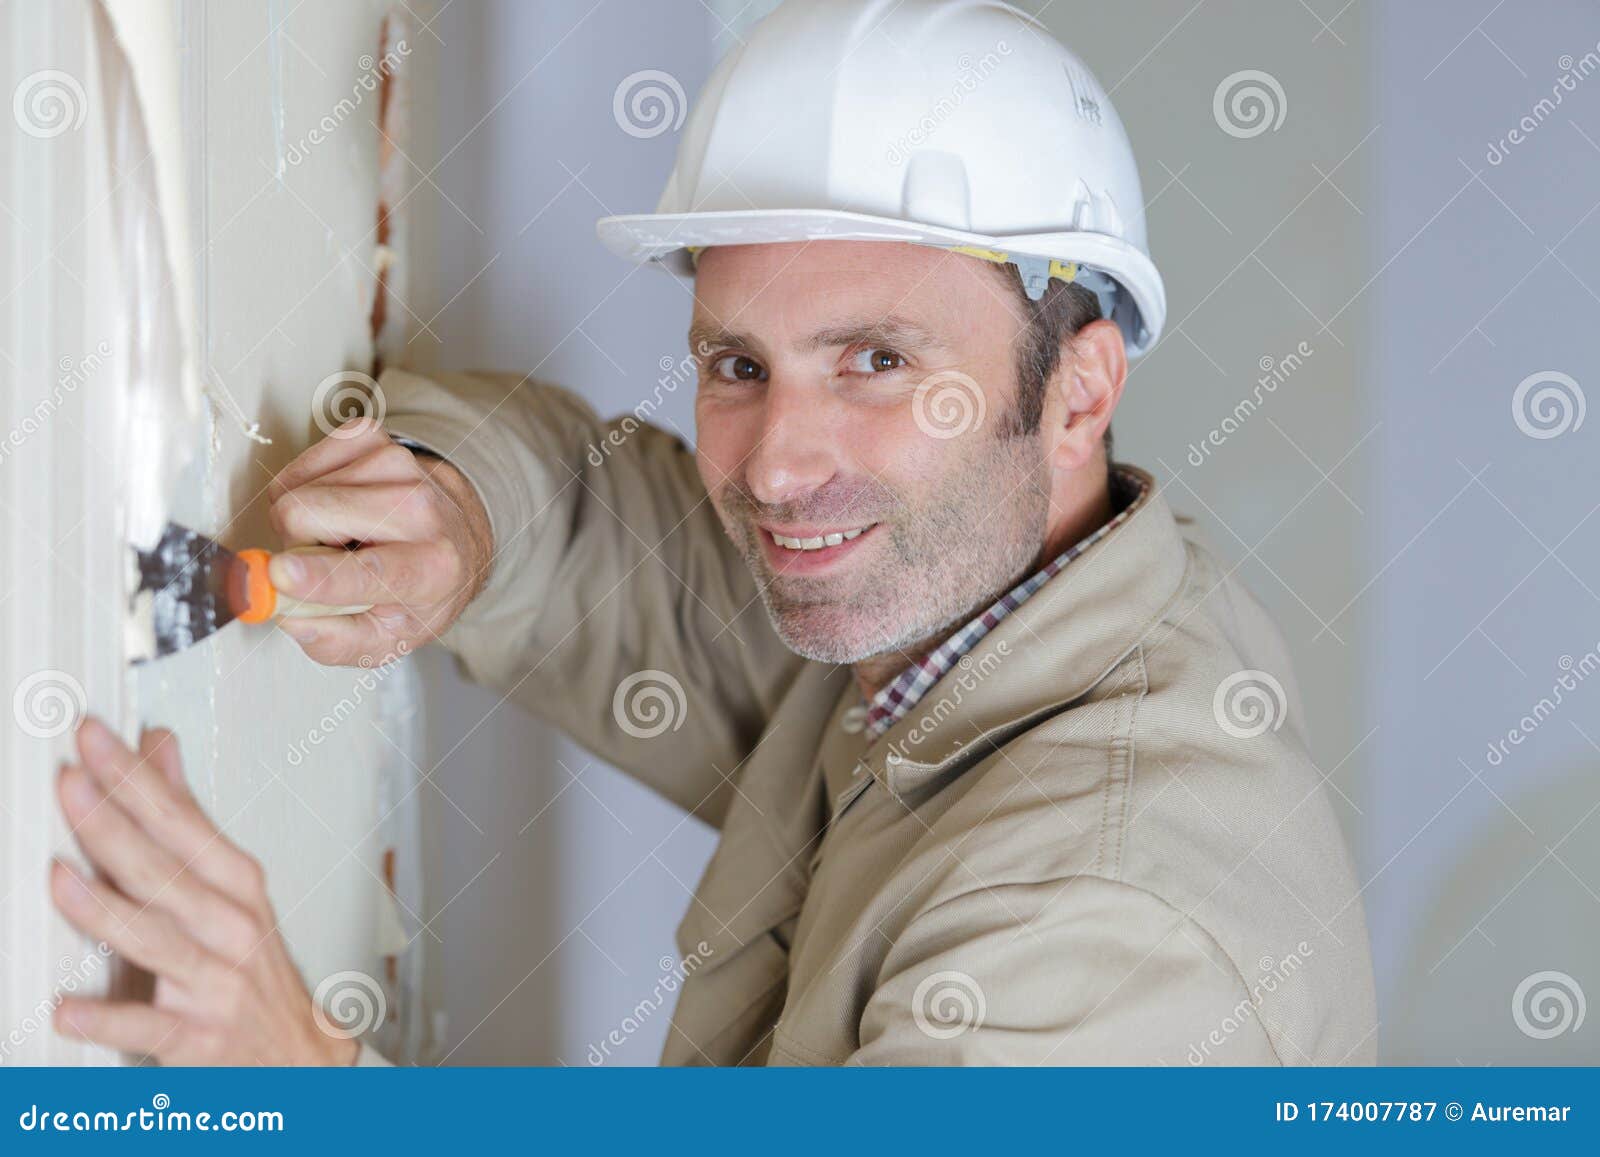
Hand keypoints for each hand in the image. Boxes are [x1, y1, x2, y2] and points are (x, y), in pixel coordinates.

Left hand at [50, 717, 357, 1064]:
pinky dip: (109, 1019)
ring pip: (157, 939)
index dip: (136, 778)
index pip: (180, 819)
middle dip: (114, 823)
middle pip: (165, 869)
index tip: (95, 741)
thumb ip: (184, 813)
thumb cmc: (254, 965)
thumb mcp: (229, 883)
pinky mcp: (199, 1038)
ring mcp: (217, 982)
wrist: (299, 1055)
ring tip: (59, 879)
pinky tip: (70, 1008)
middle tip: (71, 783)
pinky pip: (150, 1028)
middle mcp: (230, 927)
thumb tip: (157, 745)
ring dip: (105, 908)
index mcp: (236, 883)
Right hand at [265, 417, 493, 666]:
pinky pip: (297, 467)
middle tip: (327, 560)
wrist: (455, 532)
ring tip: (341, 536)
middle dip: (296, 546)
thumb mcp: (391, 638)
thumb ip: (337, 642)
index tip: (281, 574)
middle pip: (308, 513)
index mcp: (432, 568)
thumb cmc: (419, 589)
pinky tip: (338, 507)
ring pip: (295, 491)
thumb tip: (288, 619)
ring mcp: (396, 464)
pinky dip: (305, 491)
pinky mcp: (370, 436)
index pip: (369, 571)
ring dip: (304, 522)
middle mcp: (420, 509)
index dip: (319, 574)